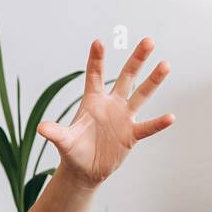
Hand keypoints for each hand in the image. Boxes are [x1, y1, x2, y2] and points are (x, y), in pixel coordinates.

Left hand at [37, 37, 173, 187]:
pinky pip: (147, 126)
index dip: (97, 59)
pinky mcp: (132, 134)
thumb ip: (56, 133)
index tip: (98, 42)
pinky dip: (158, 123)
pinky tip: (170, 117)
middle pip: (126, 77)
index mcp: (93, 101)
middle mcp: (111, 104)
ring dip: (153, 81)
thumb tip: (41, 128)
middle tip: (148, 41)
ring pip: (141, 95)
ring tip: (165, 65)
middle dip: (136, 60)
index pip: (95, 75)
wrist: (85, 170)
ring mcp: (124, 118)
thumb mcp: (64, 142)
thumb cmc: (74, 151)